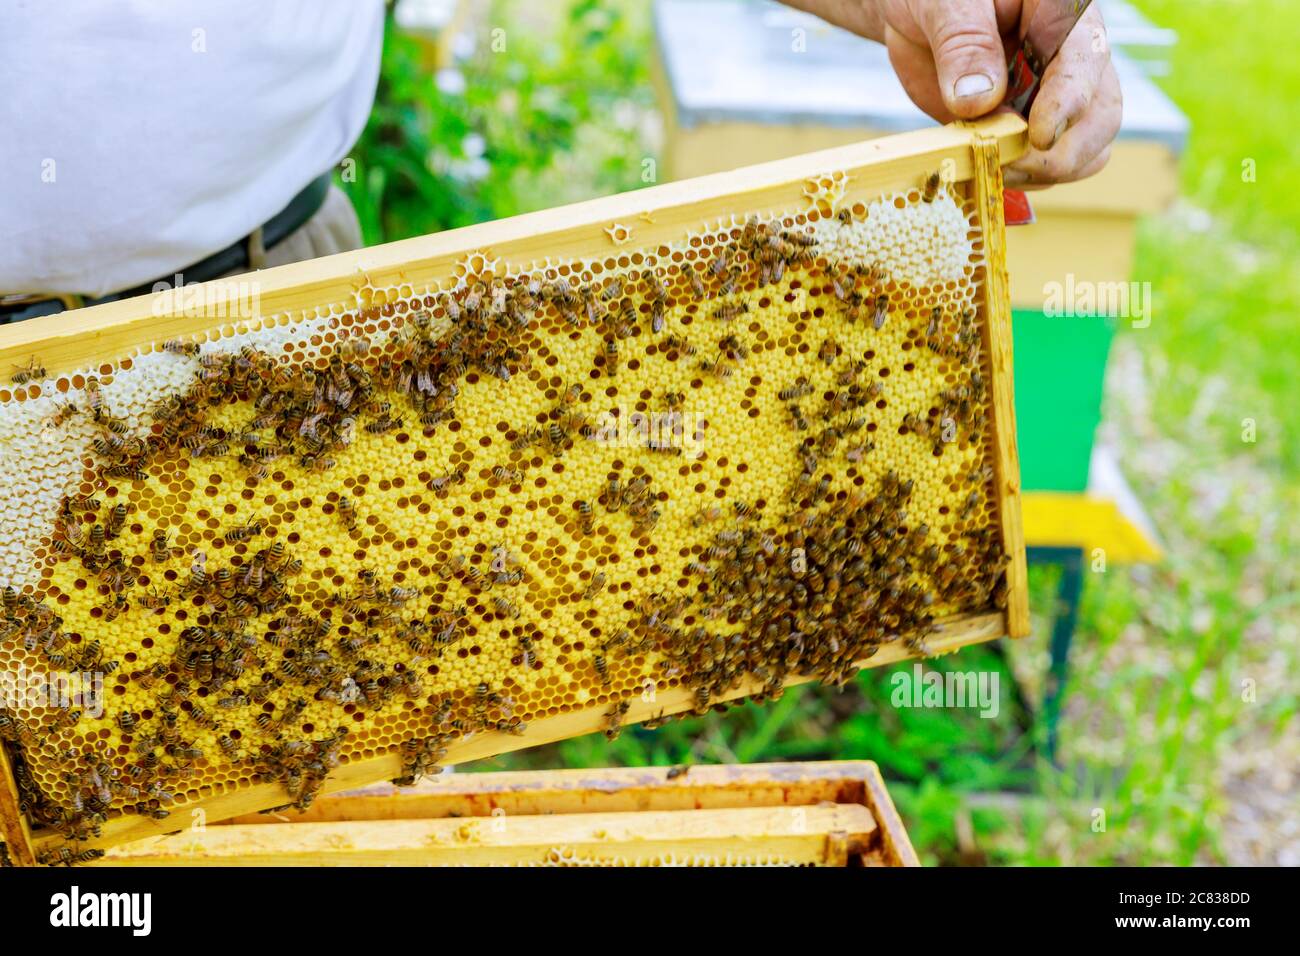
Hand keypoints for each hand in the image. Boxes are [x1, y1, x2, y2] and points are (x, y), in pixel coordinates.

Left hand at [781, 0, 1121, 186]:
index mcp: (1063, 14)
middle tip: (1006, 165)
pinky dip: (1017, 182)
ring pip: (1083, 153)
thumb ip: (963, 44)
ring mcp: (1055, 100)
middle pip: (1102, 118)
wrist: (918, 15)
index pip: (1087, 63)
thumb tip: (976, 101)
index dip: (1067, 105)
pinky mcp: (1028, 131)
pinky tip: (983, 177)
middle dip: (1060, 154)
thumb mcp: (944, 2)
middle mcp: (1073, 59)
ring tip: (988, 167)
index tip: (1037, 137)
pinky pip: (1042, 169)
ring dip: (1040, 175)